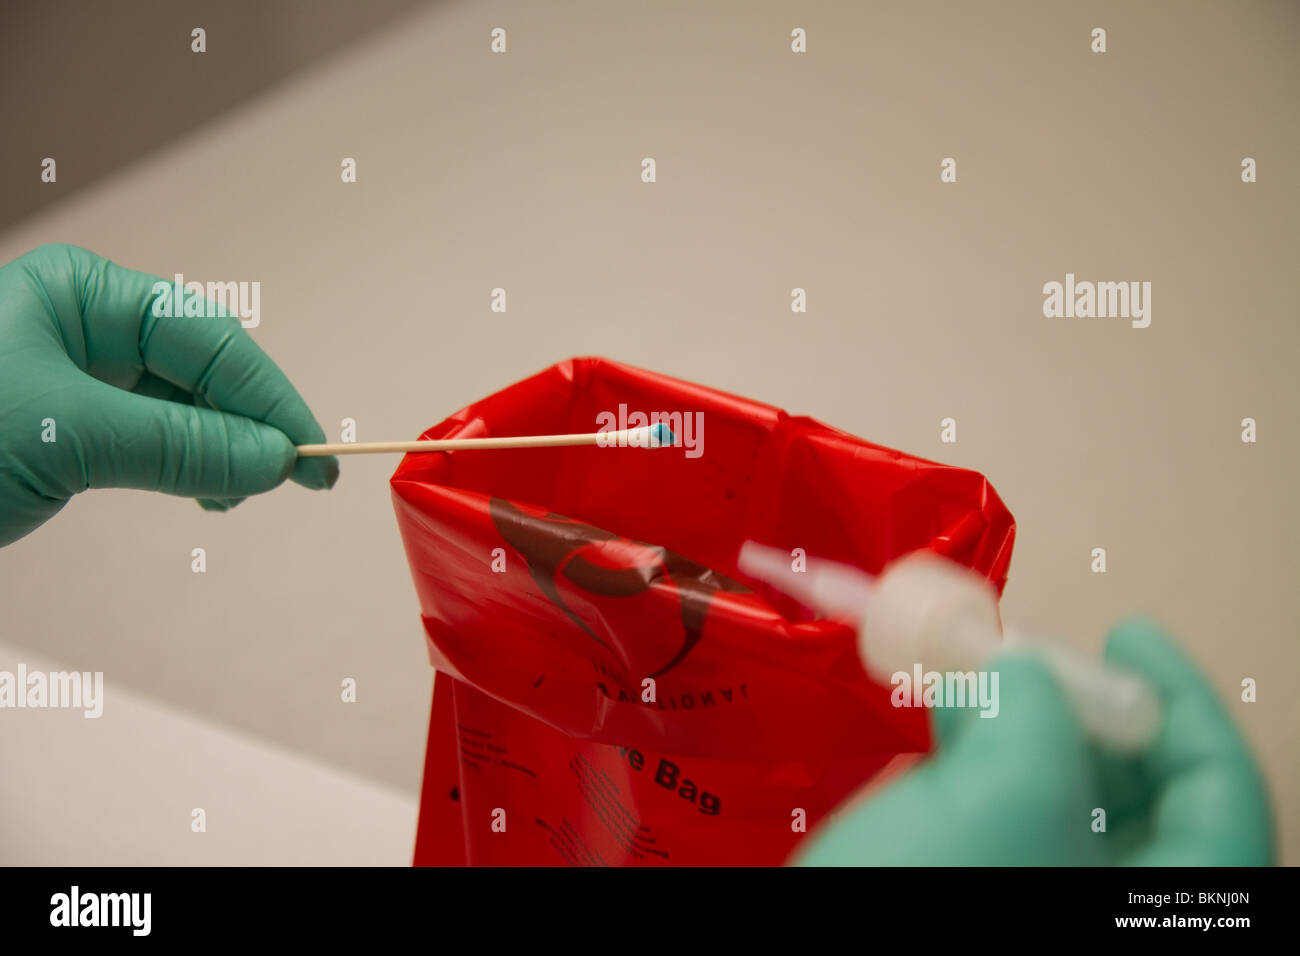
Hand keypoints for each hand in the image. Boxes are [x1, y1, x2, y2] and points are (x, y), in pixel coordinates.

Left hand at [0, 244, 337, 546]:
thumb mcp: (69, 435)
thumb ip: (179, 446)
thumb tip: (277, 460)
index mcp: (84, 293)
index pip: (209, 340)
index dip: (269, 399)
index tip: (311, 454)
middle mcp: (86, 325)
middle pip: (203, 372)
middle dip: (249, 427)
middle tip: (298, 480)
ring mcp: (76, 376)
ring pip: (182, 410)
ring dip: (223, 454)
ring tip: (239, 496)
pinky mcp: (69, 427)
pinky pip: (152, 440)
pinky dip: (187, 470)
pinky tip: (209, 494)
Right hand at [796, 617, 1273, 864]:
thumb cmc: (922, 898)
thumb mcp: (1003, 795)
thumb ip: (1036, 706)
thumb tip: (1014, 667)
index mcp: (1161, 906)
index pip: (1221, 795)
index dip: (1184, 701)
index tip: (1124, 629)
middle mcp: (1109, 908)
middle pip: (1146, 794)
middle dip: (1090, 705)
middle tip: (1035, 650)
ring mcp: (1040, 899)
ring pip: (1066, 801)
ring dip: (1028, 721)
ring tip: (977, 669)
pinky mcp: (980, 890)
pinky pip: (1003, 815)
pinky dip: (982, 755)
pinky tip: (945, 715)